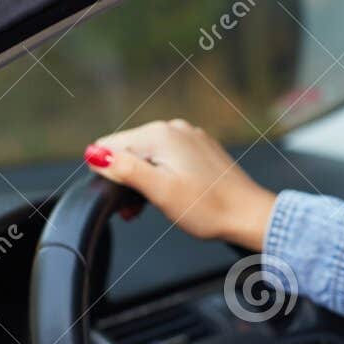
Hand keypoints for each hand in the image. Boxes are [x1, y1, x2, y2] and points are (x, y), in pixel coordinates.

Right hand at [83, 120, 277, 250]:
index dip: (108, 174)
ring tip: (152, 206)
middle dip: (125, 179)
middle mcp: (174, 128)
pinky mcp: (198, 150)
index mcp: (161, 134)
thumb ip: (125, 169)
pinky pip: (167, 159)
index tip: (122, 199)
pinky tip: (169, 196)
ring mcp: (189, 138)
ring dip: (142, 181)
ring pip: (148, 156)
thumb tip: (94, 153)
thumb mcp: (159, 191)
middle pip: (129, 150)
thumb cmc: (209, 208)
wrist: (249, 215)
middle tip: (136, 210)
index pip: (110, 145)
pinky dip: (161, 177)